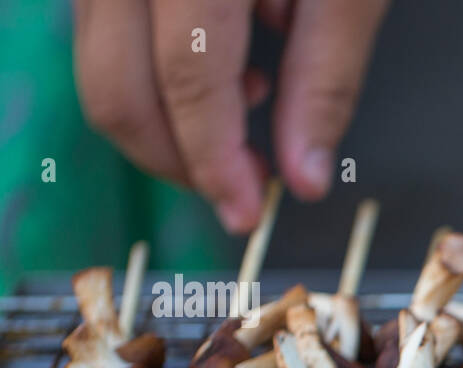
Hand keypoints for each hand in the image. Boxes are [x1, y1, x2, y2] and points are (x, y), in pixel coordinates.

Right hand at [74, 0, 388, 232]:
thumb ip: (326, 80)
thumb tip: (303, 175)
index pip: (185, 84)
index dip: (214, 163)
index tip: (247, 211)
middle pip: (113, 86)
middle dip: (175, 158)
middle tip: (240, 185)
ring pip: (98, 60)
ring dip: (165, 115)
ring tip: (251, 101)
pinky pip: (106, 22)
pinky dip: (156, 65)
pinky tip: (228, 56)